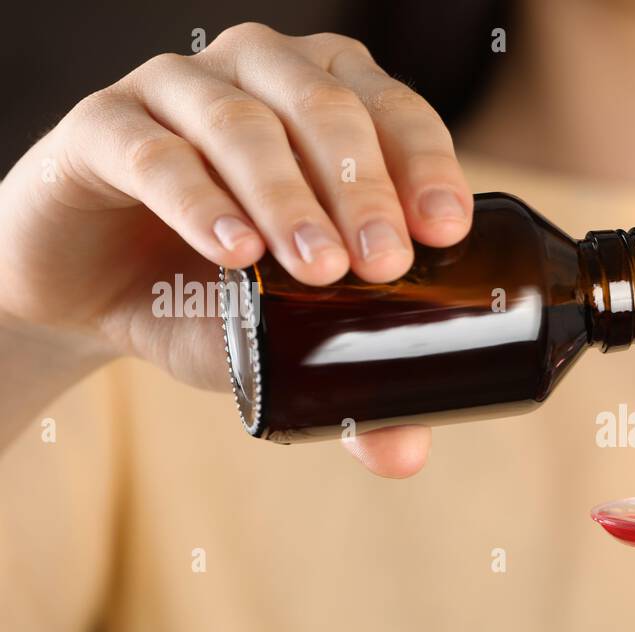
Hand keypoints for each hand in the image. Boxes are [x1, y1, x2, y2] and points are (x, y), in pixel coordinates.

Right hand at [0, 23, 470, 475]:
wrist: (90, 295)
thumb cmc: (210, 294)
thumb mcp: (287, 338)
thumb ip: (351, 384)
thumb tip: (407, 453)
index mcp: (327, 101)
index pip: (391, 109)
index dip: (424, 160)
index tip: (444, 231)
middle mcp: (258, 76)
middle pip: (323, 106)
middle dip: (363, 186)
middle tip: (385, 263)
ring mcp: (177, 91)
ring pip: (243, 121)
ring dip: (288, 196)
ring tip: (319, 269)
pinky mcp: (101, 126)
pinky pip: (152, 151)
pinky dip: (198, 199)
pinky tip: (233, 252)